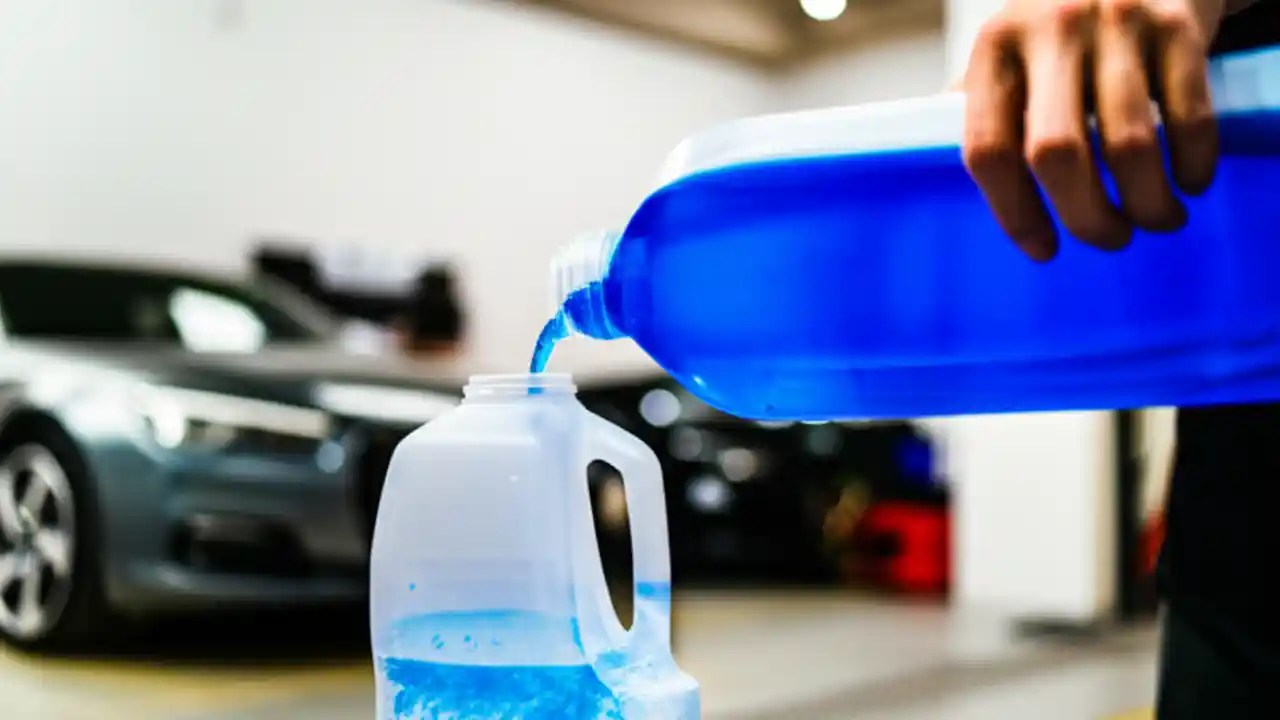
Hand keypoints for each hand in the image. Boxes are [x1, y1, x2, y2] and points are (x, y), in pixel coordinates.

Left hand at [962, 0, 1233, 260]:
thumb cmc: (1062, 25)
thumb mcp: (1012, 50)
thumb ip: (984, 108)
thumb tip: (946, 181)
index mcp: (994, 50)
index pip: (987, 149)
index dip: (1013, 214)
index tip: (1043, 250)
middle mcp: (1049, 31)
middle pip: (1054, 153)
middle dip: (1085, 217)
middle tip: (1108, 240)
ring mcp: (1115, 23)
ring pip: (1128, 143)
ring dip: (1147, 203)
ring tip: (1156, 221)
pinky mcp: (1177, 24)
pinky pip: (1188, 115)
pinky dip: (1193, 163)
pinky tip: (1190, 182)